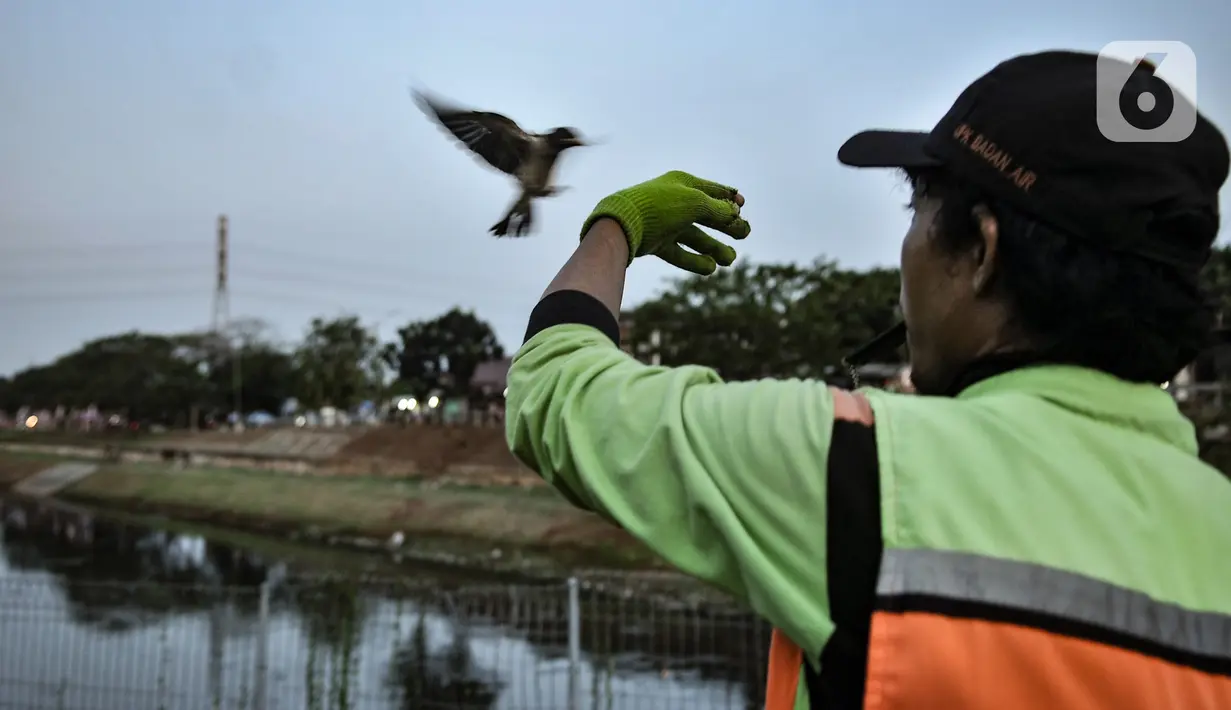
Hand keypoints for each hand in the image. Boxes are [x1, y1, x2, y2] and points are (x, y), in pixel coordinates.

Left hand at [580, 171, 749, 274]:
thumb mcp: (695, 204)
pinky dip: (694, 260)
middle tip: (745, 234)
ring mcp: (663, 223)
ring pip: (694, 236)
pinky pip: (679, 252)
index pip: (711, 190)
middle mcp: (673, 202)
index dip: (729, 197)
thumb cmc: (660, 207)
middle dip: (726, 225)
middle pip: (706, 215)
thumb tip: (736, 212)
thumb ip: (718, 209)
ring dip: (714, 248)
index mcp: (681, 183)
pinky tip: (711, 268)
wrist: (622, 225)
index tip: (744, 205)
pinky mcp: (655, 243)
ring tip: (730, 260)